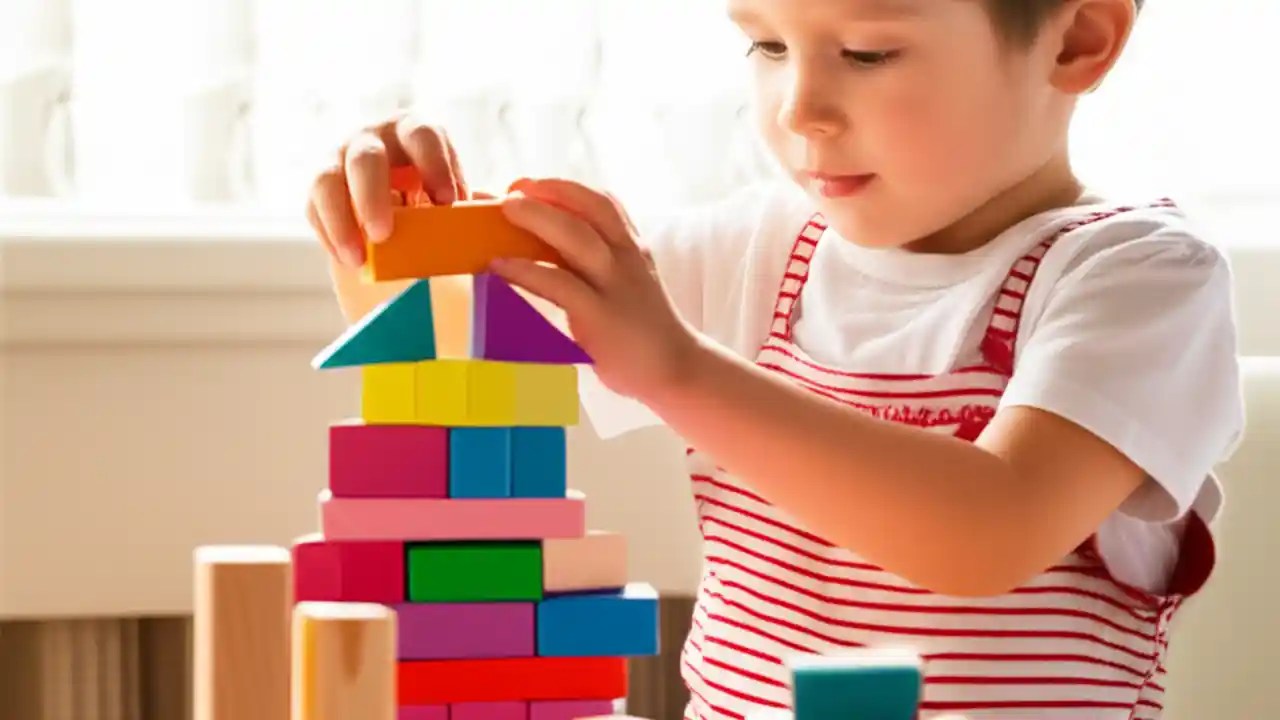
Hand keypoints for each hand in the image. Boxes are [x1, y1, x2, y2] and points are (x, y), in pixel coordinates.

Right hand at [305, 113, 484, 267]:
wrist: (402, 217)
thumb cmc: (437, 202)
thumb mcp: (457, 198)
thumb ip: (471, 207)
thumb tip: (490, 215)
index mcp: (414, 132)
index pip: (423, 136)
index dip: (434, 165)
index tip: (446, 202)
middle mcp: (373, 138)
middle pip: (366, 158)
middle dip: (372, 197)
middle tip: (383, 235)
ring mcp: (340, 160)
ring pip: (327, 181)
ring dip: (341, 221)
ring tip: (358, 258)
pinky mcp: (320, 189)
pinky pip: (314, 209)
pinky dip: (330, 237)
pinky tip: (351, 261)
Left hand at [493, 178, 702, 403]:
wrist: (675, 369)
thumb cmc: (640, 327)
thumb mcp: (627, 282)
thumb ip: (597, 262)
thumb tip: (543, 244)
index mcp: (632, 247)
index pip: (603, 202)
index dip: (563, 188)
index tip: (528, 184)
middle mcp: (626, 258)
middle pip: (588, 209)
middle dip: (546, 193)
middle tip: (509, 193)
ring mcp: (614, 286)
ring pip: (576, 237)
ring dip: (537, 218)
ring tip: (502, 211)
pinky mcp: (599, 317)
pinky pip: (560, 284)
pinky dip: (526, 270)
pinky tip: (499, 265)